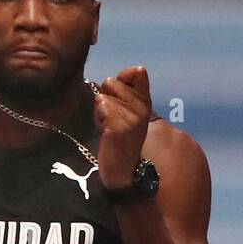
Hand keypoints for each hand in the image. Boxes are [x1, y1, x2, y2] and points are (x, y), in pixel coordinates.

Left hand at [93, 66, 152, 189]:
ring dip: (99, 111)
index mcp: (145, 102)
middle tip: (110, 119)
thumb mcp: (128, 115)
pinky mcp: (119, 125)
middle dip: (105, 98)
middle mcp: (142, 106)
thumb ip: (123, 95)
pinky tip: (104, 132)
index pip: (138, 72)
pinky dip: (97, 119)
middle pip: (111, 82)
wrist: (122, 172)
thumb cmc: (119, 142)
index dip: (122, 78)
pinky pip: (100, 107)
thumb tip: (109, 79)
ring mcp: (132, 115)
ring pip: (102, 96)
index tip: (117, 97)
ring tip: (107, 127)